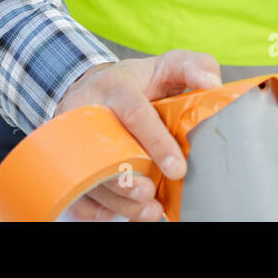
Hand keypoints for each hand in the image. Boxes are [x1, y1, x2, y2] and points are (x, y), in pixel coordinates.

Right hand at [56, 50, 221, 221]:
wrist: (95, 85)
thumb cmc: (140, 80)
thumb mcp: (169, 64)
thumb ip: (195, 67)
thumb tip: (212, 84)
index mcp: (116, 85)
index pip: (135, 114)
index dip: (156, 143)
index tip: (177, 169)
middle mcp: (87, 109)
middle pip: (103, 150)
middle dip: (126, 179)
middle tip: (149, 193)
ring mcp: (71, 135)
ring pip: (88, 175)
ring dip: (116, 200)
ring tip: (147, 211)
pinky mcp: (65, 157)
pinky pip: (71, 186)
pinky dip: (90, 206)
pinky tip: (113, 213)